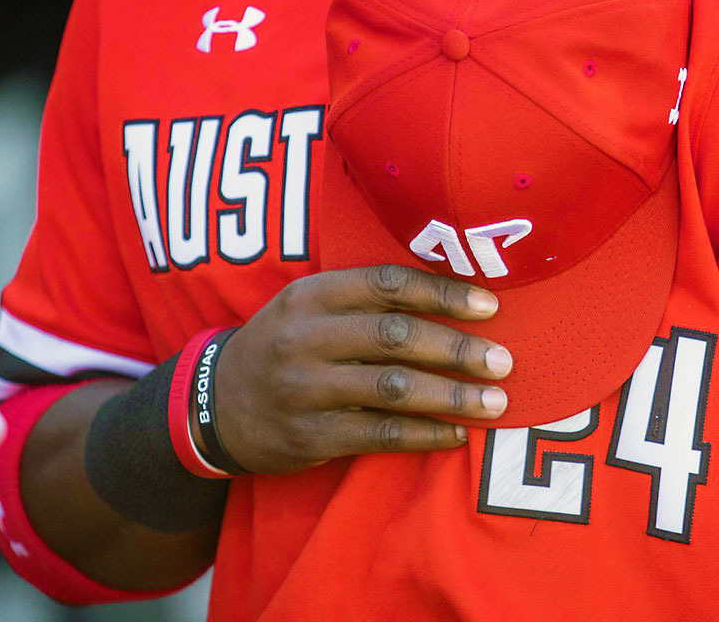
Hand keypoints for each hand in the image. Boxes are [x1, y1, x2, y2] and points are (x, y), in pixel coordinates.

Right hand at [214, 265, 513, 474]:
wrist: (214, 405)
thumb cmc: (285, 346)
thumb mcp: (309, 306)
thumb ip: (367, 298)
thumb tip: (456, 294)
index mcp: (311, 295)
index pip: (387, 283)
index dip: (443, 292)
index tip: (490, 305)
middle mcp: (306, 338)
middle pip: (396, 337)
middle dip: (457, 349)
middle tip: (504, 361)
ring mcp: (305, 389)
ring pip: (393, 389)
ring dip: (452, 396)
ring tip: (495, 401)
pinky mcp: (308, 435)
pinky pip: (378, 434)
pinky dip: (424, 434)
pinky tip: (457, 434)